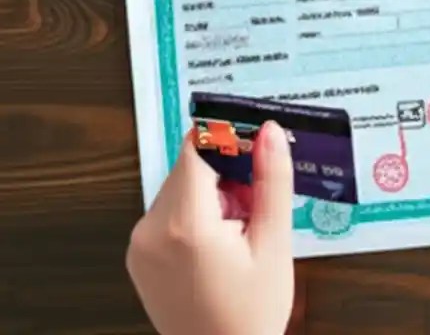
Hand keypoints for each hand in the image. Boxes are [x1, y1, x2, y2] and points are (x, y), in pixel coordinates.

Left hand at [127, 122, 294, 334]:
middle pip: (189, 170)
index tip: (256, 147)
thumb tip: (267, 132)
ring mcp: (139, 245)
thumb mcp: (274, 243)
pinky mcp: (139, 256)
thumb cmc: (251, 313)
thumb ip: (271, 181)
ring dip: (212, 197)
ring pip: (180, 191)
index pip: (197, 148)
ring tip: (240, 234)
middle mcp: (150, 230)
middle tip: (256, 209)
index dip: (229, 139)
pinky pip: (168, 215)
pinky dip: (196, 217)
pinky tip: (221, 246)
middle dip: (227, 177)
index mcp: (184, 225)